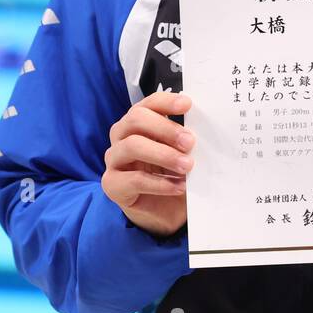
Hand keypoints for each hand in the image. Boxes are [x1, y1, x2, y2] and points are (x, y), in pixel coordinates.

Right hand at [102, 91, 194, 237]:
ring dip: (163, 155)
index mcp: (137, 123)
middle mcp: (121, 136)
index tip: (188, 105)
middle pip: (135, 119)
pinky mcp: (112, 184)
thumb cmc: (172, 174)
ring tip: (187, 166)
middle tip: (190, 142)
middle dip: (165, 128)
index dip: (166, 101)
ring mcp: (113, 160)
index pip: (148, 104)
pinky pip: (134, 179)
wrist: (165, 211)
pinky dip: (160, 183)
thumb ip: (185, 139)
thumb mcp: (181, 153)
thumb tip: (201, 128)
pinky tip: (179, 187)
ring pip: (131, 146)